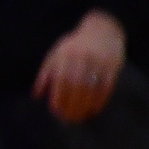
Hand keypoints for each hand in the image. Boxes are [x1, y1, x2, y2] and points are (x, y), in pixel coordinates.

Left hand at [34, 11, 125, 125]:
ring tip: (81, 116)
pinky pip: (106, 86)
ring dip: (86, 105)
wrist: (103, 29)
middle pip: (76, 86)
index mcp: (65, 55)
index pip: (60, 80)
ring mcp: (98, 61)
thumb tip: (36, 96)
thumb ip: (46, 74)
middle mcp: (82, 57)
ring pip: (91, 88)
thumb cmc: (75, 45)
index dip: (58, 97)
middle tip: (70, 119)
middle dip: (72, 105)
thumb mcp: (57, 54)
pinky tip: (95, 109)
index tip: (56, 111)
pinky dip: (100, 100)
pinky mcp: (112, 65)